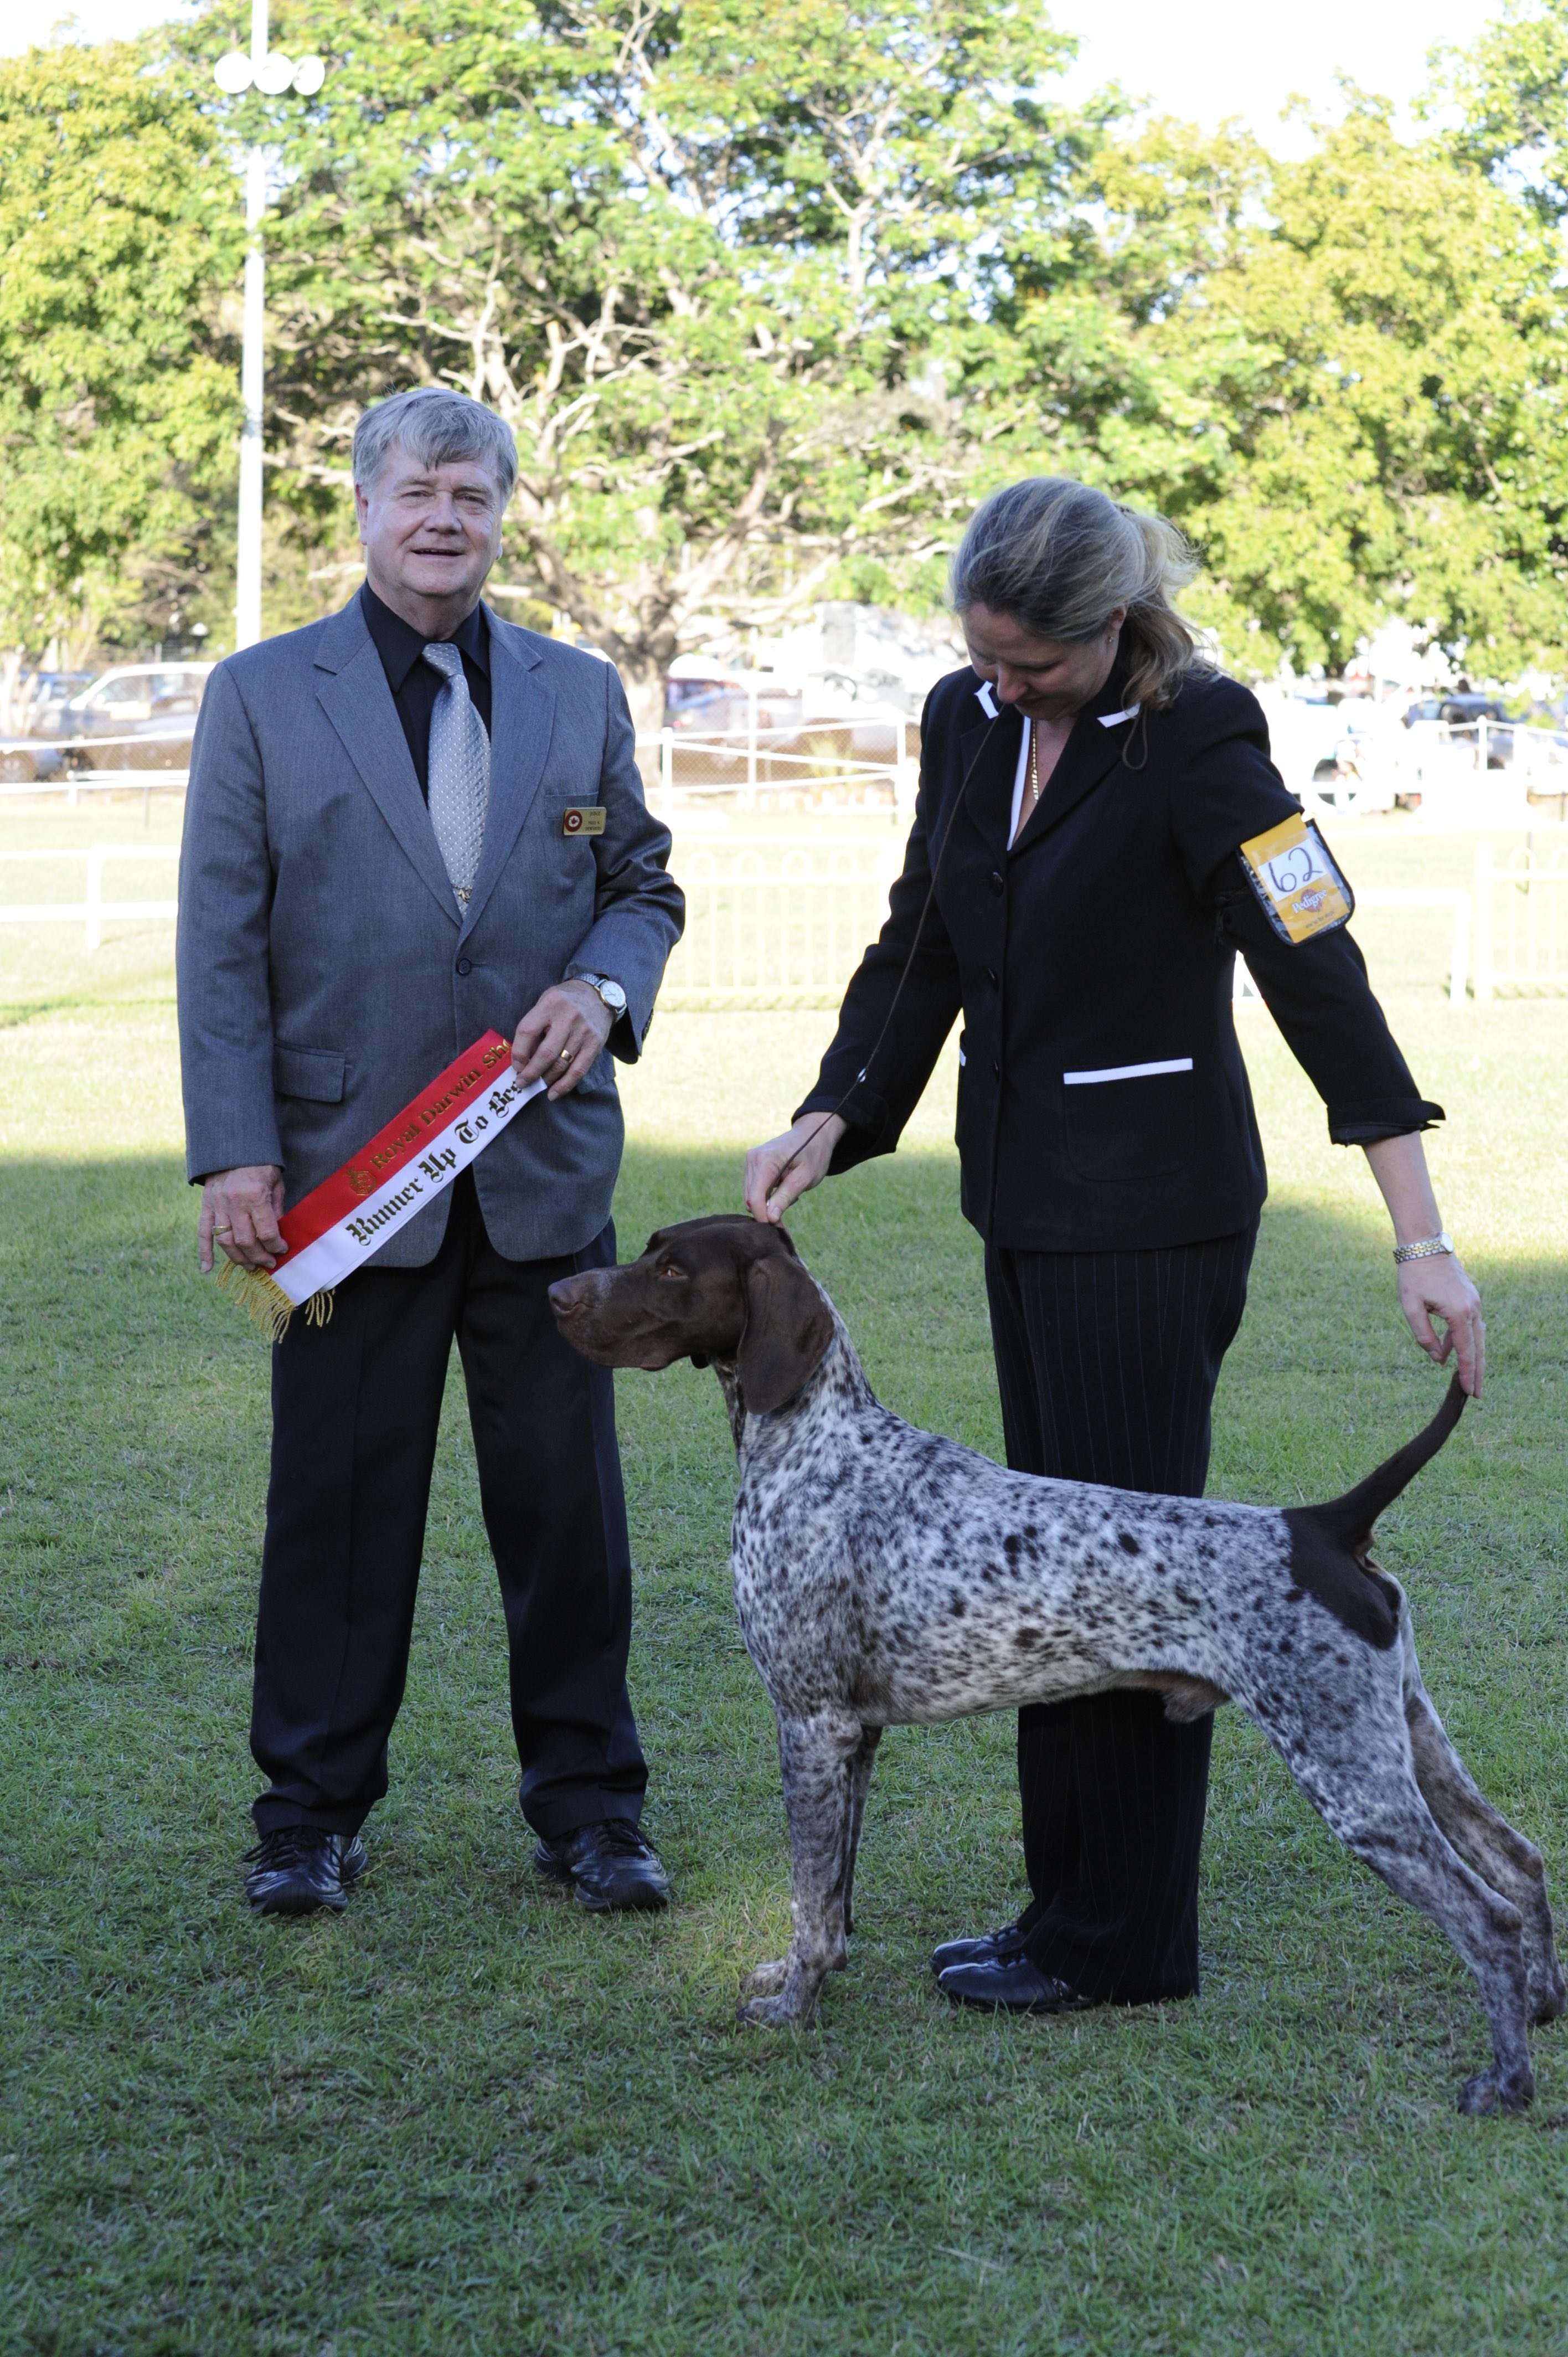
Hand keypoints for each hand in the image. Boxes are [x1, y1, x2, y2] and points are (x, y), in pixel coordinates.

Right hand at [199, 1164, 284, 1273]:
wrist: (233, 1147)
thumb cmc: (260, 1165)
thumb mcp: (275, 1183)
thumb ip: (276, 1209)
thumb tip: (278, 1235)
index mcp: (255, 1196)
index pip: (266, 1232)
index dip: (276, 1246)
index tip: (282, 1249)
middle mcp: (234, 1203)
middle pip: (245, 1241)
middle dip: (259, 1256)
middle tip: (268, 1263)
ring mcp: (217, 1206)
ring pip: (225, 1242)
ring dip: (238, 1258)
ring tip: (250, 1266)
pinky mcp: (206, 1207)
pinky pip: (203, 1233)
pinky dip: (204, 1252)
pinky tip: (207, 1268)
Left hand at [511, 980, 612, 1099]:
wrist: (598, 996)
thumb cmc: (565, 1001)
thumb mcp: (546, 1002)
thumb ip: (535, 1025)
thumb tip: (523, 1058)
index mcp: (550, 1004)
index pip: (527, 1031)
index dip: (519, 1053)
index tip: (516, 1066)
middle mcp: (568, 1017)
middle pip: (546, 1053)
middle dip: (531, 1072)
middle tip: (521, 1083)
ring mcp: (584, 1032)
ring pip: (562, 1064)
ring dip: (546, 1080)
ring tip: (536, 1085)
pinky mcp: (595, 1044)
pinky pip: (579, 1070)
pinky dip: (564, 1085)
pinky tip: (554, 1093)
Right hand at [743, 1113, 845, 1223]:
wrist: (813, 1133)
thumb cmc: (813, 1154)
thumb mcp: (805, 1178)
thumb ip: (785, 1197)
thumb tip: (769, 1218)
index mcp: (765, 1160)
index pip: (755, 1197)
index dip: (763, 1216)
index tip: (777, 1228)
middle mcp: (752, 1159)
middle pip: (751, 1198)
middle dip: (766, 1212)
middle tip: (787, 1219)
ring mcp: (750, 1161)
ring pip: (751, 1196)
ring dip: (767, 1203)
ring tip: (790, 1195)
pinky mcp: (752, 1165)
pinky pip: (754, 1189)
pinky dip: (767, 1196)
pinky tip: (783, 1188)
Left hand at [1397, 1252, 1484, 1397]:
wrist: (1426, 1245)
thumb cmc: (1414, 1275)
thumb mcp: (1411, 1307)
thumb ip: (1424, 1335)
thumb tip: (1437, 1358)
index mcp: (1459, 1312)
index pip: (1466, 1351)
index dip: (1468, 1373)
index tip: (1470, 1392)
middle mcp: (1473, 1308)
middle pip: (1478, 1348)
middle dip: (1477, 1372)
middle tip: (1477, 1395)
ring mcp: (1474, 1302)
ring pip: (1477, 1337)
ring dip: (1474, 1358)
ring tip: (1470, 1379)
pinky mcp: (1470, 1298)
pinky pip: (1471, 1325)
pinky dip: (1466, 1340)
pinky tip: (1455, 1351)